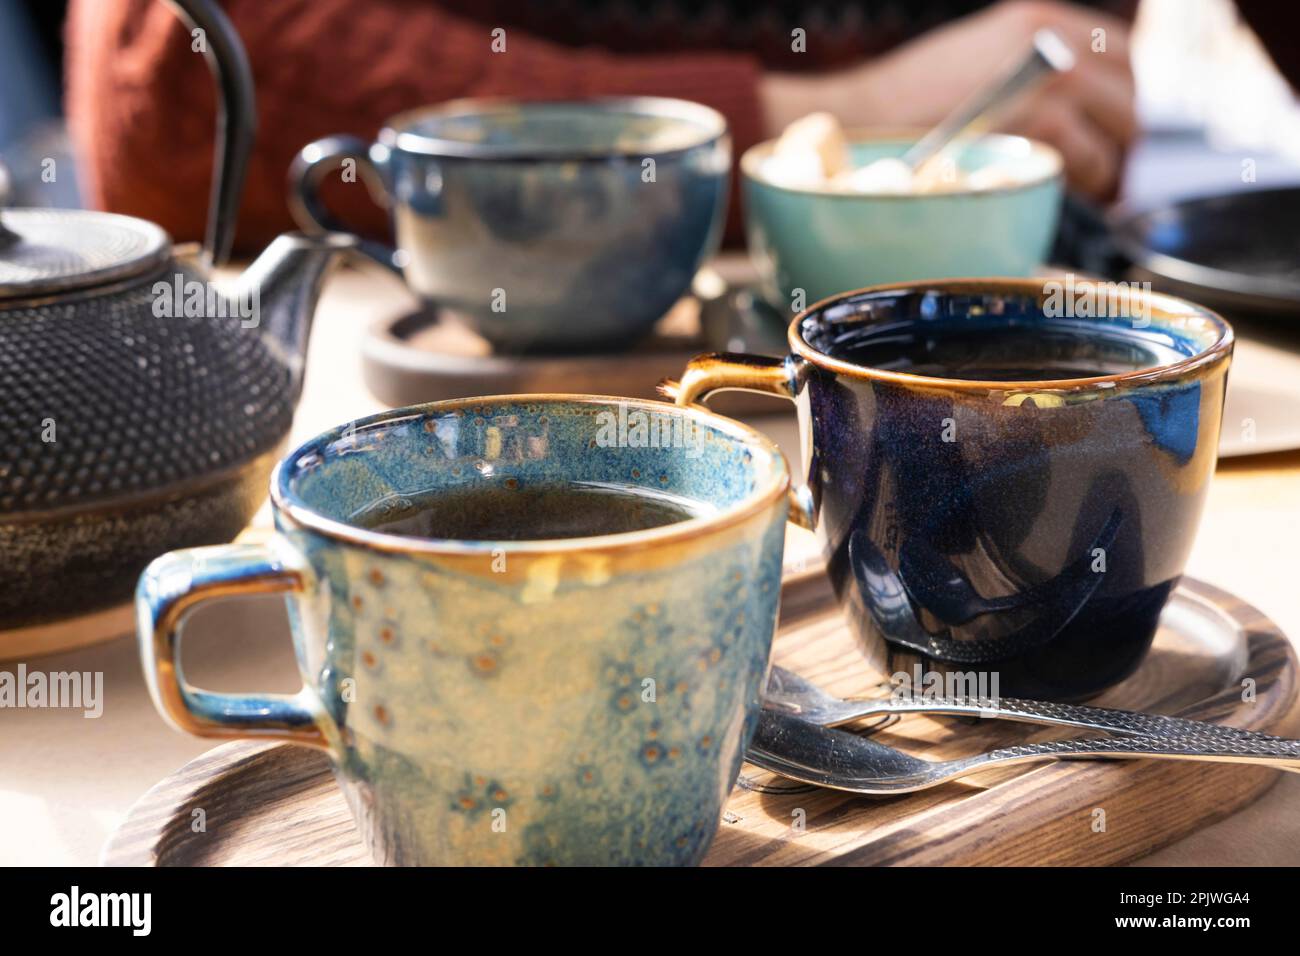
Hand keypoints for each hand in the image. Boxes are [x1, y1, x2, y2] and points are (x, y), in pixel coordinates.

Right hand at [761, 1, 1136, 199]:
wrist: (862, 118)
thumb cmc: (904, 106)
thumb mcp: (975, 60)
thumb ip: (1025, 70)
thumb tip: (1068, 108)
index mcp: (1041, 20)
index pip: (1121, 54)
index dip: (1119, 100)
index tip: (1108, 131)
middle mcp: (1056, 38)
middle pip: (1130, 91)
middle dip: (1120, 136)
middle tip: (1100, 171)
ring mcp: (1055, 75)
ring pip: (1122, 128)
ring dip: (1108, 166)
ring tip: (1081, 190)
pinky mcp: (1045, 117)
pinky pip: (1094, 161)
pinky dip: (1086, 185)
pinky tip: (1061, 194)